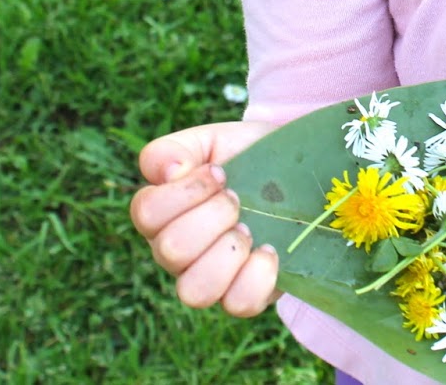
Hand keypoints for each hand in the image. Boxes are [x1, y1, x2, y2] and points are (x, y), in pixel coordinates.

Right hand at [129, 120, 279, 315]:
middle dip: (213, 215)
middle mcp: (177, 253)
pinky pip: (238, 304)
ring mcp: (210, 280)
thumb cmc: (247, 156)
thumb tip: (167, 172)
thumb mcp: (212, 140)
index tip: (219, 173)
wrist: (298, 174)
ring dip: (229, 252)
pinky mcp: (245, 296)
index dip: (186, 190)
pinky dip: (257, 276)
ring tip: (251, 229)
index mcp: (162, 214)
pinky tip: (270, 249)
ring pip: (195, 291)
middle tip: (238, 199)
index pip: (146, 213)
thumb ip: (173, 149)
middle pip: (170, 251)